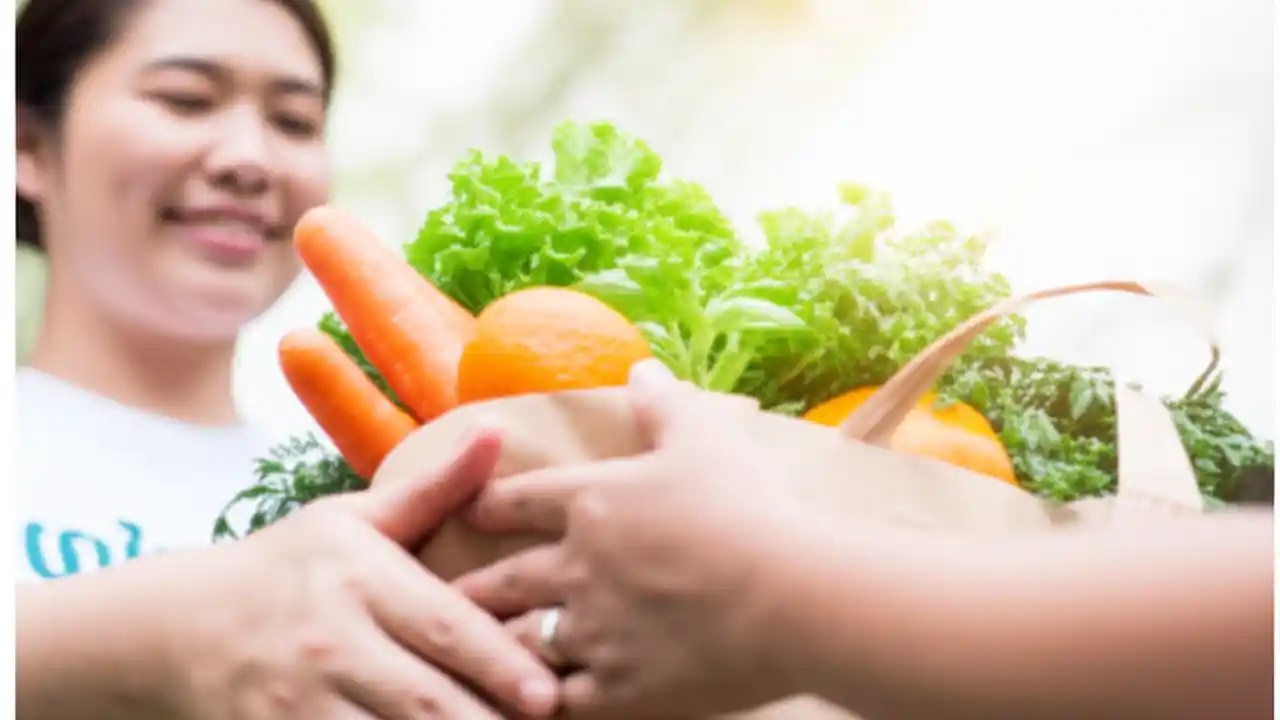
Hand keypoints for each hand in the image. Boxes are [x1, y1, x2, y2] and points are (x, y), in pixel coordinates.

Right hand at [175, 428, 559, 718]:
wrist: (174, 624)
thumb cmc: (288, 565)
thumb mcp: (356, 518)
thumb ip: (436, 486)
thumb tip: (497, 428)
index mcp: (361, 577)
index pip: (446, 628)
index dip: (502, 665)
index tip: (549, 695)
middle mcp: (332, 640)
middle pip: (428, 701)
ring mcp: (297, 701)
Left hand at [454, 360, 814, 717]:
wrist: (792, 598)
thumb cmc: (750, 510)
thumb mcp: (705, 439)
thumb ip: (664, 404)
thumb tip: (640, 367)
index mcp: (592, 503)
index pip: (516, 501)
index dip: (486, 505)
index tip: (467, 510)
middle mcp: (576, 567)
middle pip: (503, 580)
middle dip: (471, 589)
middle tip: (445, 597)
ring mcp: (594, 633)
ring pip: (522, 643)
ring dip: (498, 647)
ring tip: (478, 654)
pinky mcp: (619, 688)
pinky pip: (561, 700)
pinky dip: (541, 701)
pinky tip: (531, 703)